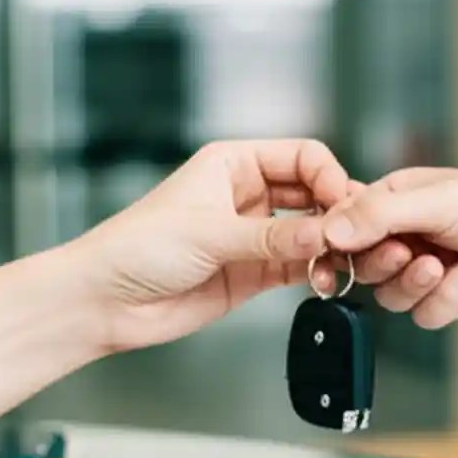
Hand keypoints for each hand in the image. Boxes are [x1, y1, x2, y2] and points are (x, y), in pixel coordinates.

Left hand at [65, 139, 349, 351]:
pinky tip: (326, 278)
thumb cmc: (135, 247)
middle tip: (352, 234)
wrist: (105, 301)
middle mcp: (246, 195)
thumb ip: (270, 236)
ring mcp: (252, 235)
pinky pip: (299, 266)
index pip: (301, 157)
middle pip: (312, 193)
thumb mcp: (209, 232)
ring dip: (329, 245)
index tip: (343, 204)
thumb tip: (322, 232)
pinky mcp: (254, 273)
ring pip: (310, 232)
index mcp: (232, 164)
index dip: (328, 177)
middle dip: (335, 213)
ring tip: (343, 260)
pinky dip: (317, 272)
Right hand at [321, 167, 457, 328]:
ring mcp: (424, 270)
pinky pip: (422, 315)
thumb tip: (329, 230)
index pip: (344, 225)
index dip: (333, 242)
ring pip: (388, 297)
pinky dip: (442, 300)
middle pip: (361, 266)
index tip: (328, 254)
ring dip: (413, 285)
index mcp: (393, 202)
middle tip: (405, 253)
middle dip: (381, 264)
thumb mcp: (436, 200)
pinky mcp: (446, 300)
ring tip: (442, 266)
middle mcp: (404, 236)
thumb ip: (379, 215)